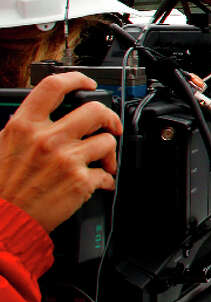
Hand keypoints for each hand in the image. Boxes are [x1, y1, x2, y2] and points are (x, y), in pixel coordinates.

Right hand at [0, 72, 121, 232]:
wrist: (3, 221)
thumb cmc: (2, 188)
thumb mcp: (2, 146)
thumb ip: (24, 128)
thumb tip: (44, 114)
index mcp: (24, 126)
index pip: (54, 86)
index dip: (76, 79)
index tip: (87, 84)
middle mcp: (47, 139)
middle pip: (95, 110)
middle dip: (109, 118)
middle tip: (108, 126)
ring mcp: (66, 159)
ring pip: (108, 141)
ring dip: (109, 152)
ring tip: (102, 161)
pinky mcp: (80, 182)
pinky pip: (107, 174)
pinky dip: (106, 179)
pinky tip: (97, 182)